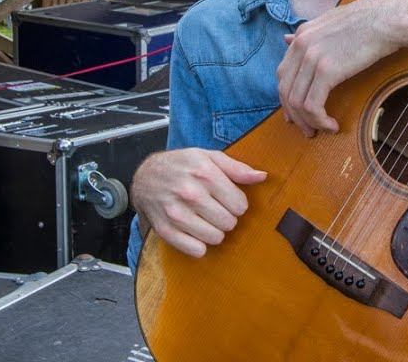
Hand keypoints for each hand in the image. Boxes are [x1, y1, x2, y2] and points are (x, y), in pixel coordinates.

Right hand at [131, 148, 266, 257]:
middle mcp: (190, 193)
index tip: (226, 199)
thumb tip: (262, 177)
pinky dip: (199, 244)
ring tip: (204, 219)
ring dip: (214, 231)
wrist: (145, 177)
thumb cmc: (182, 166)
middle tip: (214, 209)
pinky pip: (196, 250)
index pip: (240, 205)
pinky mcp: (166, 230)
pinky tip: (194, 231)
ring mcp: (176, 213)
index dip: (236, 203)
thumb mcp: (209, 157)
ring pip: (215, 238)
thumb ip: (237, 168)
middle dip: (226, 217)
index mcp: (205, 173)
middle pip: (229, 223)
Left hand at [277, 0, 407, 136]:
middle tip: (307, 128)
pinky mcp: (326, 71)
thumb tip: (286, 39)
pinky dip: (319, 120)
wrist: (386, 19)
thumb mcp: (330, 22)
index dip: (287, 98)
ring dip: (307, 122)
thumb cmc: (368, 21)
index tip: (297, 114)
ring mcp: (311, 58)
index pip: (283, 74)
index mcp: (301, 35)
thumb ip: (308, 34)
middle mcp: (301, 46)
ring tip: (321, 130)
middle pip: (285, 90)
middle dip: (294, 115)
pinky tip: (332, 125)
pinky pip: (312, 105)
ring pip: (296, 102)